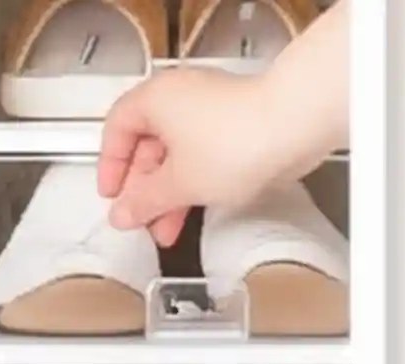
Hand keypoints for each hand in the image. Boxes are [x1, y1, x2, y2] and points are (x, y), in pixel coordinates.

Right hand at [98, 67, 295, 246]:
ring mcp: (209, 108)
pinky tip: (194, 207)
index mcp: (154, 99)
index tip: (112, 195)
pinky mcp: (235, 123)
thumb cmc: (238, 139)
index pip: (115, 131)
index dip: (110, 167)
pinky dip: (193, 180)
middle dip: (142, 188)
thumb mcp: (179, 184)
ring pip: (175, 153)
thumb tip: (124, 214)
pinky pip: (201, 153)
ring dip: (168, 191)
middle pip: (146, 144)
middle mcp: (179, 97)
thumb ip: (144, 202)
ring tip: (167, 227)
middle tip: (140, 217)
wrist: (294, 126)